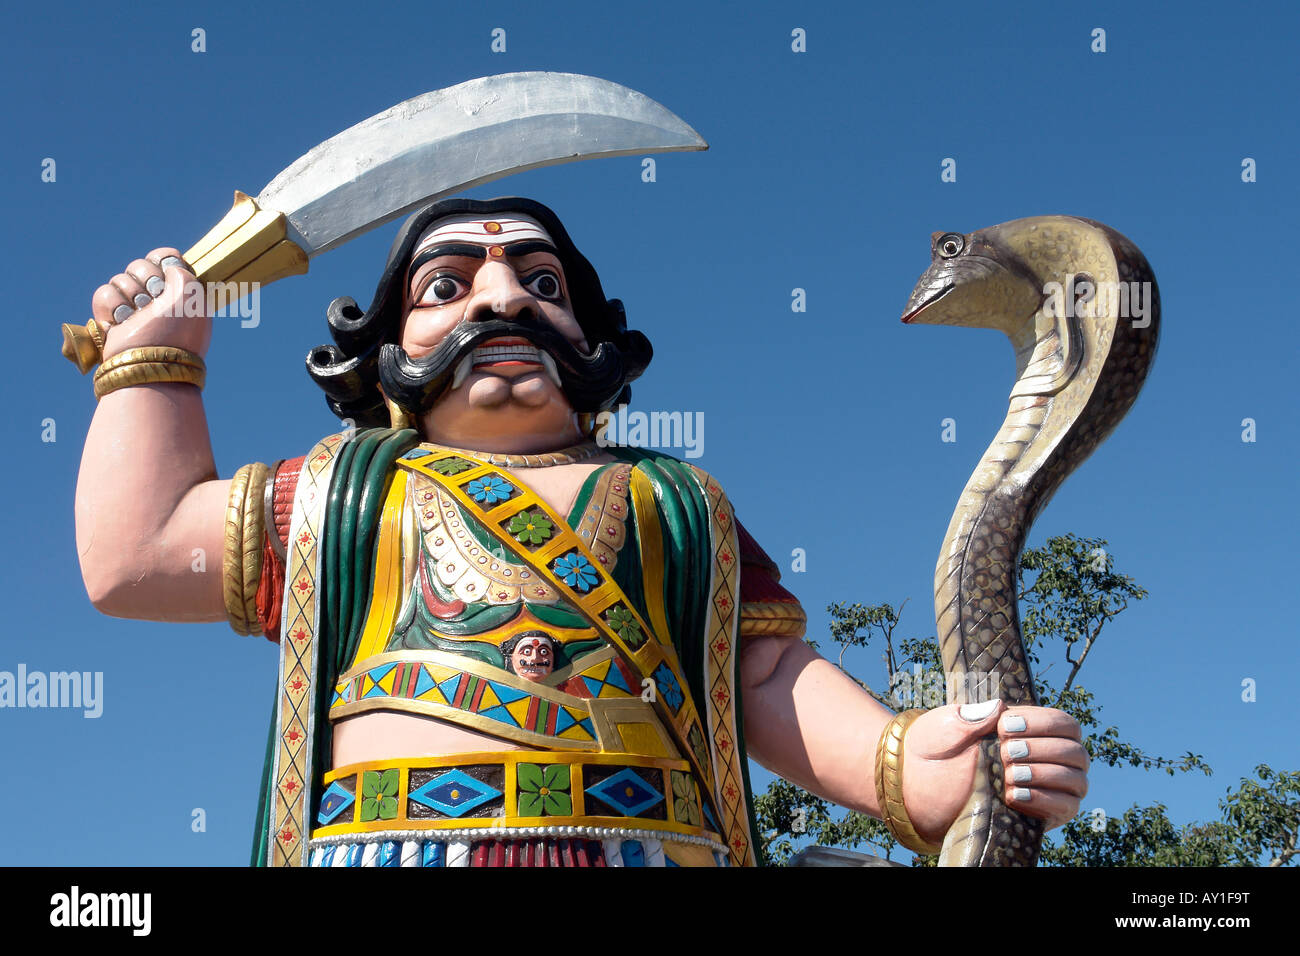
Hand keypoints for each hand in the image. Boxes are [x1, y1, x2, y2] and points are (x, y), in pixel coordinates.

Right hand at [92, 248, 209, 362]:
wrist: (149, 364)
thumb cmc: (175, 331)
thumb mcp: (192, 297)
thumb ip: (183, 271)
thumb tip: (167, 266)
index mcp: (182, 291)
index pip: (166, 257)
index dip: (163, 261)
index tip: (166, 273)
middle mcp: (158, 298)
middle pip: (140, 264)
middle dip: (146, 280)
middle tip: (154, 301)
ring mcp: (134, 307)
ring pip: (120, 279)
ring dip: (128, 296)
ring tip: (137, 317)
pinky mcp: (113, 317)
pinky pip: (103, 293)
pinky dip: (111, 305)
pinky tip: (120, 321)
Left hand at [899, 699, 1088, 845]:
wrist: (918, 789)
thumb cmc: (936, 751)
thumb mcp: (946, 727)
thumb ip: (971, 716)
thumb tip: (999, 707)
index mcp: (1031, 730)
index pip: (1064, 723)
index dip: (1042, 723)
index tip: (1005, 728)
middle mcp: (1048, 758)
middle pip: (1075, 750)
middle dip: (1043, 749)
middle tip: (1006, 752)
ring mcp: (1049, 787)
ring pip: (1076, 778)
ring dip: (1045, 773)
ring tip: (1010, 774)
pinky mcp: (1044, 815)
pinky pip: (1067, 806)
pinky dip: (1046, 798)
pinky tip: (1014, 794)